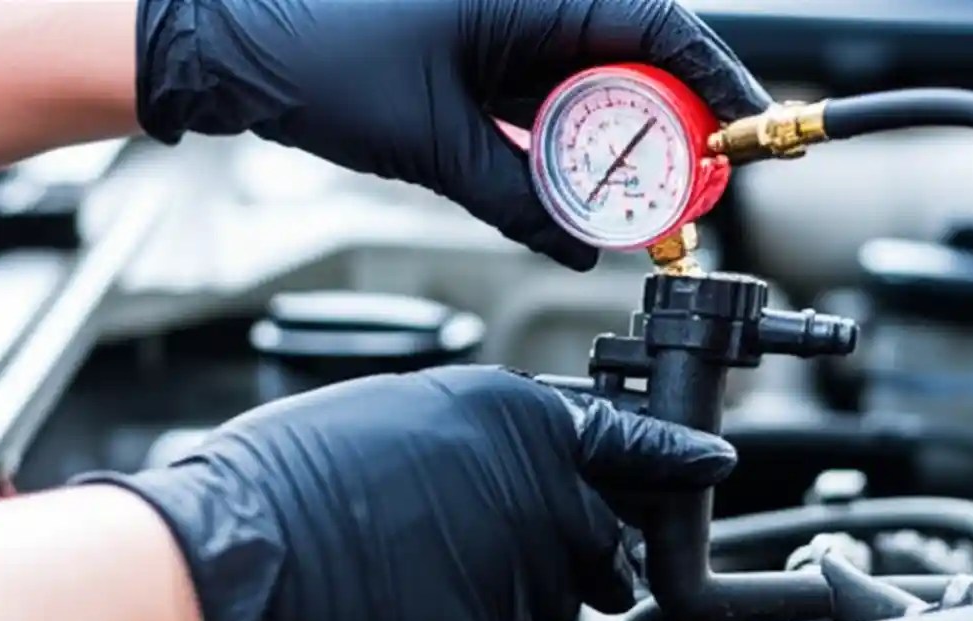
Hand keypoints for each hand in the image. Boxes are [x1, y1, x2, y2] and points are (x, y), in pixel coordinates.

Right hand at [74, 366, 735, 620]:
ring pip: (561, 588)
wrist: (237, 563)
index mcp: (523, 420)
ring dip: (523, 582)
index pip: (632, 441)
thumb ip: (488, 432)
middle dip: (575, 538)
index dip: (671, 456)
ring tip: (435, 568)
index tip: (708, 461)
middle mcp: (548, 489)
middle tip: (503, 541)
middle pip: (602, 528)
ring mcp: (535, 568)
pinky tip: (425, 607)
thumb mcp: (403, 413)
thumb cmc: (298, 477)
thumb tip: (524, 450)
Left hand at [137, 0, 771, 269]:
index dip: (715, 79)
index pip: (659, 25)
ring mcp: (502, 29)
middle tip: (690, 195)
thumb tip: (580, 244)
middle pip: (634, 63)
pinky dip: (564, 150)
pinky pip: (543, 105)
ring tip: (640, 208)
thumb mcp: (435, 141)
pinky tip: (576, 194)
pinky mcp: (477, 59)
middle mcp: (529, 3)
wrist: (226, 44)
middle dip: (669, 132)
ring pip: (591, 90)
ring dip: (616, 150)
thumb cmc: (317, 56)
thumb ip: (519, 200)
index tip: (746, 131)